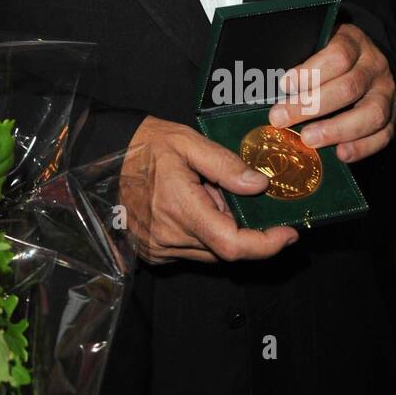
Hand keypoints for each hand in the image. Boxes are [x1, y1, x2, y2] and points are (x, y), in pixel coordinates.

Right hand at [120, 116, 299, 265]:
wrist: (106, 155)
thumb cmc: (146, 145)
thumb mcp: (188, 142)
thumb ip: (226, 165)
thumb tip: (259, 185)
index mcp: (180, 207)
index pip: (233, 244)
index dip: (266, 245)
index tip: (288, 234)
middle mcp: (169, 236)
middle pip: (225, 249)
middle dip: (241, 227)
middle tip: (229, 193)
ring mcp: (159, 247)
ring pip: (209, 252)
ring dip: (220, 229)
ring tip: (206, 194)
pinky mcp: (153, 251)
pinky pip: (191, 251)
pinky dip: (202, 233)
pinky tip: (191, 206)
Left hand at [268, 23, 395, 163]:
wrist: (366, 57)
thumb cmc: (329, 53)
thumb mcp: (316, 42)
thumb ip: (298, 55)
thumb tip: (262, 77)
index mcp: (354, 42)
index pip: (338, 55)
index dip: (310, 71)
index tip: (284, 84)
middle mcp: (375, 67)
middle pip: (349, 87)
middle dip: (312, 106)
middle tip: (280, 118)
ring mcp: (387, 93)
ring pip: (371, 114)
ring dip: (337, 130)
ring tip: (308, 139)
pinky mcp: (392, 116)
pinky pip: (383, 135)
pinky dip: (362, 147)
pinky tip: (340, 154)